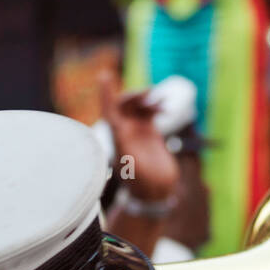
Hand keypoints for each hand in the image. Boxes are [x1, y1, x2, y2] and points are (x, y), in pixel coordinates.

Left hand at [99, 72, 179, 203]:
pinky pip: (148, 112)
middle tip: (150, 94)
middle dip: (135, 95)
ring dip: (146, 99)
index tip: (104, 75)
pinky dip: (155, 105)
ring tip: (160, 102)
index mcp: (117, 139)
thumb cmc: (143, 184)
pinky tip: (164, 108)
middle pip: (124, 104)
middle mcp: (124, 133)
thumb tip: (120, 139)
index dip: (106, 93)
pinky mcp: (149, 133)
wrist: (155, 194)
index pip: (109, 110)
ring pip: (137, 106)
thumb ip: (127, 151)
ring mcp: (136, 131)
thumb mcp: (134, 168)